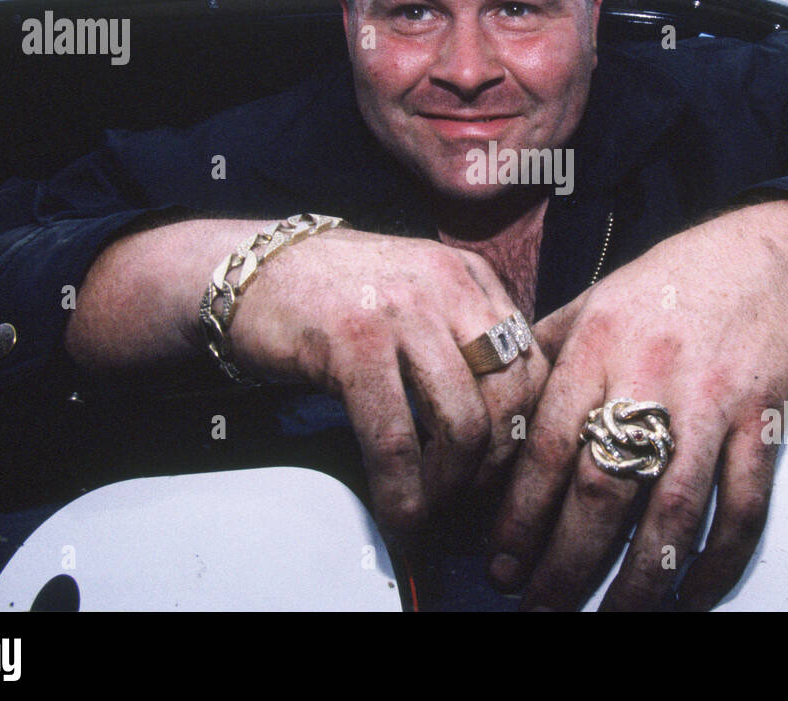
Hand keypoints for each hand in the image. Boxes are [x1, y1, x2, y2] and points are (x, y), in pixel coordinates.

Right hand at [230, 228, 547, 533]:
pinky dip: (401, 493)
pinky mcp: (355, 342)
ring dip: (451, 487)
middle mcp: (449, 286)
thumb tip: (503, 428)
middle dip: (496, 469)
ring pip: (463, 423)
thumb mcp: (418, 294)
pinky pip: (395, 439)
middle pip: (511, 397)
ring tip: (431, 512)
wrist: (252, 269)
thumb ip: (463, 338)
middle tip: (470, 504)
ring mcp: (403, 312)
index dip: (526, 433)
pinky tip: (397, 517)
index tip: (506, 476)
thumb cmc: (336, 294)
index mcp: (472, 277)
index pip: (534, 364)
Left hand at [488, 200, 787, 609]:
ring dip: (640, 577)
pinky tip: (694, 593)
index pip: (548, 443)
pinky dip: (719, 559)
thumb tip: (497, 413)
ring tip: (614, 618)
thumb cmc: (669, 283)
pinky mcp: (764, 419)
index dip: (520, 513)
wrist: (766, 256)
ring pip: (672, 508)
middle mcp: (650, 373)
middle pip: (602, 486)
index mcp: (598, 344)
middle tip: (541, 608)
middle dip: (566, 561)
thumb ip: (545, 354)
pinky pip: (743, 505)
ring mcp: (713, 400)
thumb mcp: (593, 300)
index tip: (502, 562)